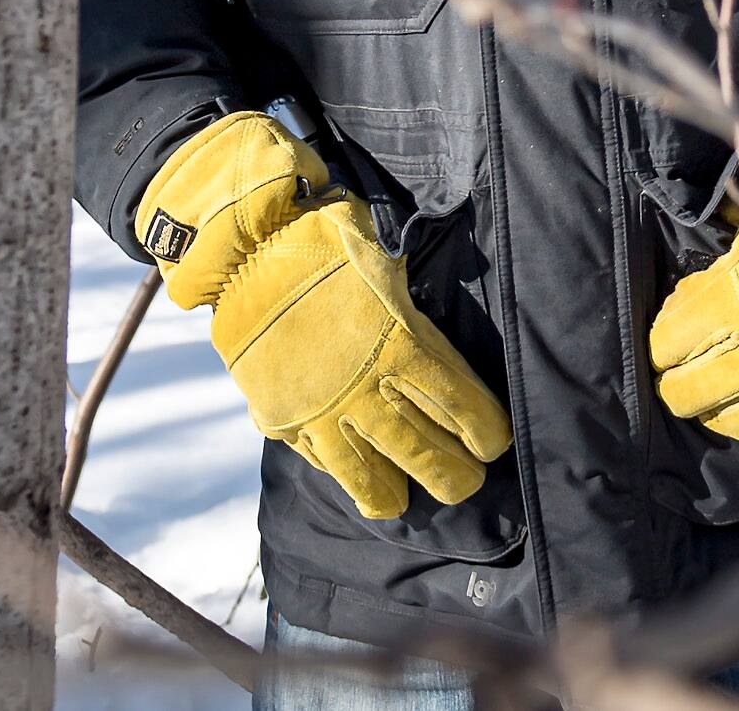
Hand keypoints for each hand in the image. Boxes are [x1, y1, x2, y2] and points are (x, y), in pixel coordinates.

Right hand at [137, 113, 510, 514]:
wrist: (244, 252)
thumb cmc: (324, 240)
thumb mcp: (385, 258)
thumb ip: (410, 296)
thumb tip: (437, 295)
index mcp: (404, 348)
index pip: (464, 410)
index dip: (486, 434)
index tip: (493, 443)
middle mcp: (367, 393)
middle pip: (427, 457)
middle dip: (454, 477)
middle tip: (465, 481)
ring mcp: (322, 415)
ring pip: (371, 480)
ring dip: (394, 492)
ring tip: (404, 498)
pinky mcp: (283, 422)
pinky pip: (322, 462)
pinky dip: (341, 472)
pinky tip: (353, 474)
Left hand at [648, 77, 738, 453]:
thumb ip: (721, 272)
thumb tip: (692, 298)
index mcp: (734, 301)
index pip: (671, 341)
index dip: (662, 345)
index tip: (666, 345)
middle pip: (694, 390)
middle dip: (677, 388)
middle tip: (676, 383)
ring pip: (737, 421)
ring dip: (717, 416)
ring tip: (713, 408)